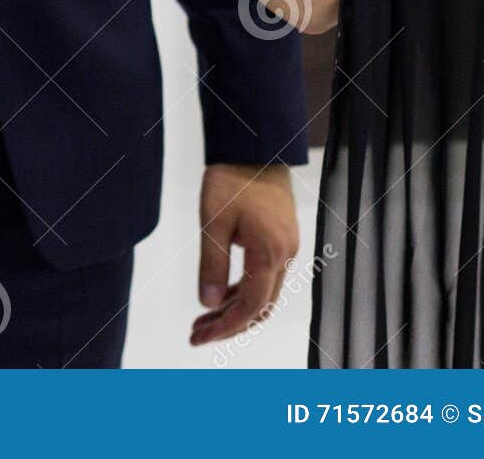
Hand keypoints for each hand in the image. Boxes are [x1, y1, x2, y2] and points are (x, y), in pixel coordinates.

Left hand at [191, 164, 298, 346]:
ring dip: (235, 310)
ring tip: (203, 319)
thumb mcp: (213, 222)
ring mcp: (286, 247)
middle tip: (196, 334)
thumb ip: (211, 265)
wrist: (253, 147)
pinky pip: (266, 276)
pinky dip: (244, 290)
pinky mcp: (281, 239)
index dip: (225, 327)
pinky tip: (220, 295)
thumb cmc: (231, 179)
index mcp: (270, 253)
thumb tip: (208, 304)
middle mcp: (285, 254)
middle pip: (260, 306)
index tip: (200, 336)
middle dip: (229, 325)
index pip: (250, 307)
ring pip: (264, 293)